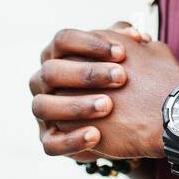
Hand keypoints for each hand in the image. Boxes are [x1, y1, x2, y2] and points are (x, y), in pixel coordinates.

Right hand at [29, 21, 148, 163]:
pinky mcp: (48, 139)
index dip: (90, 43)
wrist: (118, 119)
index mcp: (56, 55)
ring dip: (76, 105)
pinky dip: (71, 140)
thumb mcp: (121, 59)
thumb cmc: (116, 81)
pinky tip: (97, 135)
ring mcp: (43, 111)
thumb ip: (126, 43)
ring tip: (108, 106)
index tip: (122, 52)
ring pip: (43, 106)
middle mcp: (42, 81)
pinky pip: (50, 143)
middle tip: (121, 77)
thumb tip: (136, 35)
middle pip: (51, 71)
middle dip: (86, 74)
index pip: (62, 40)